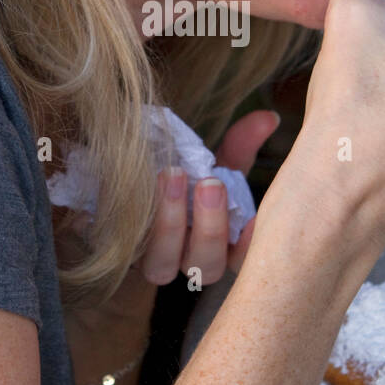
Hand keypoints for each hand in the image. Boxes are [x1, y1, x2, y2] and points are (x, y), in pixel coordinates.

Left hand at [133, 110, 281, 287]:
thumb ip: (241, 146)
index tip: (255, 219)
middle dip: (209, 227)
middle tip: (209, 184)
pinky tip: (130, 185)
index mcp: (220, 248)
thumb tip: (268, 118)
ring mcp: (151, 261)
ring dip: (168, 223)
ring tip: (171, 175)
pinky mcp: (116, 251)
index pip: (241, 262)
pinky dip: (125, 220)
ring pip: (160, 265)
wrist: (135, 184)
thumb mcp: (216, 164)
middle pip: (204, 266)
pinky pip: (119, 248)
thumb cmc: (188, 179)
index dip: (249, 247)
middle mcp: (188, 261)